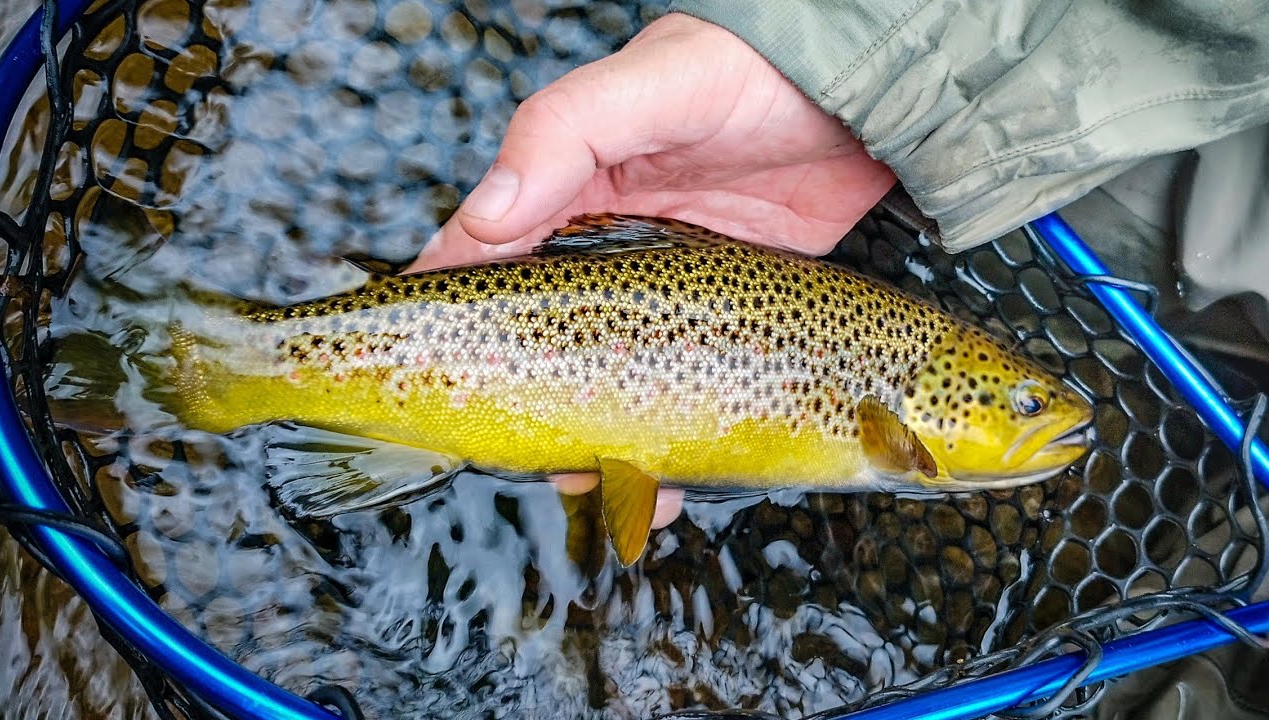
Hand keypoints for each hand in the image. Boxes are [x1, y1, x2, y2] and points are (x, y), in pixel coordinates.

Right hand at [412, 13, 895, 530]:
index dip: (446, 319)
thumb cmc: (738, 70)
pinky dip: (673, 436)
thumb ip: (563, 135)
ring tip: (594, 483)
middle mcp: (601, 248)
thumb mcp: (644, 90)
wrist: (851, 93)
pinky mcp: (718, 316)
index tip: (419, 382)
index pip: (482, 258)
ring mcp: (660, 290)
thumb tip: (487, 215)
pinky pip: (685, 385)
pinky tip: (671, 482)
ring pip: (610, 376)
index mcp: (565, 191)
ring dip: (597, 435)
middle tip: (524, 457)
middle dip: (525, 402)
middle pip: (541, 337)